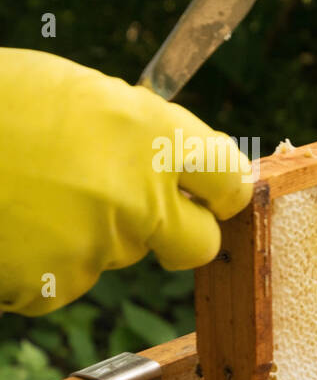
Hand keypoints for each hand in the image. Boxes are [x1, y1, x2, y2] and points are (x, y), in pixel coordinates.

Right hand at [0, 49, 251, 315]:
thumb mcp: (74, 93)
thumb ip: (134, 134)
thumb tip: (168, 160)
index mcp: (150, 135)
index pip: (231, 180)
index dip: (220, 191)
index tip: (210, 194)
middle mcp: (138, 195)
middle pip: (199, 243)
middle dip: (178, 234)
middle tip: (134, 213)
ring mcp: (97, 246)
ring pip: (118, 257)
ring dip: (86, 238)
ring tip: (28, 197)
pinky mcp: (53, 286)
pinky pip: (62, 283)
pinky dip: (38, 264)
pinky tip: (7, 225)